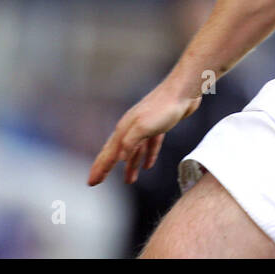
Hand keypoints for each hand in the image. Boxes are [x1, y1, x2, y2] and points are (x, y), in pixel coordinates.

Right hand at [88, 82, 202, 185]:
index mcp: (124, 129)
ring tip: (129, 180)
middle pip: (116, 152)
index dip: (100, 168)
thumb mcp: (143, 127)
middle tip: (98, 182)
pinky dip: (148, 155)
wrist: (183, 91)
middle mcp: (131, 128)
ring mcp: (145, 126)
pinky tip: (148, 165)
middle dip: (107, 167)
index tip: (91, 182)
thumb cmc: (163, 107)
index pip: (108, 153)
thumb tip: (120, 159)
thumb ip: (129, 143)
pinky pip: (150, 145)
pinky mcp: (159, 126)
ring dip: (130, 166)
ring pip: (134, 151)